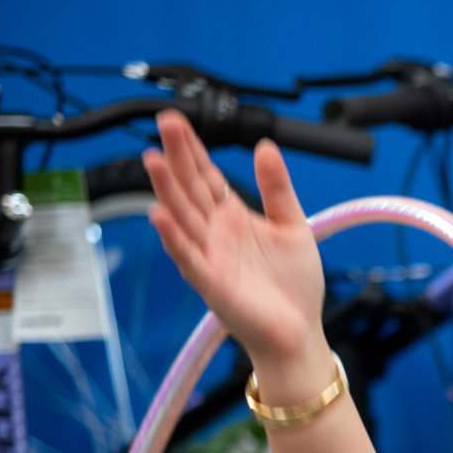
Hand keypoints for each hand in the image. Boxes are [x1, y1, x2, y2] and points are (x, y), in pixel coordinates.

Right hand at [143, 111, 327, 381]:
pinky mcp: (211, 283)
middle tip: (165, 124)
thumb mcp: (292, 225)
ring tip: (153, 161)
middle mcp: (215, 233)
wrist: (299, 331)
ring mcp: (209, 256)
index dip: (193, 149)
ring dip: (166, 190)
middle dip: (177, 157)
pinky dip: (174, 238)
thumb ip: (277, 188)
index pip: (206, 176)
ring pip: (182, 217)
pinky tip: (160, 216)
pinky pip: (188, 257)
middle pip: (190, 188)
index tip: (178, 120)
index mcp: (232, 216)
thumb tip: (267, 148)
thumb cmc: (294, 285)